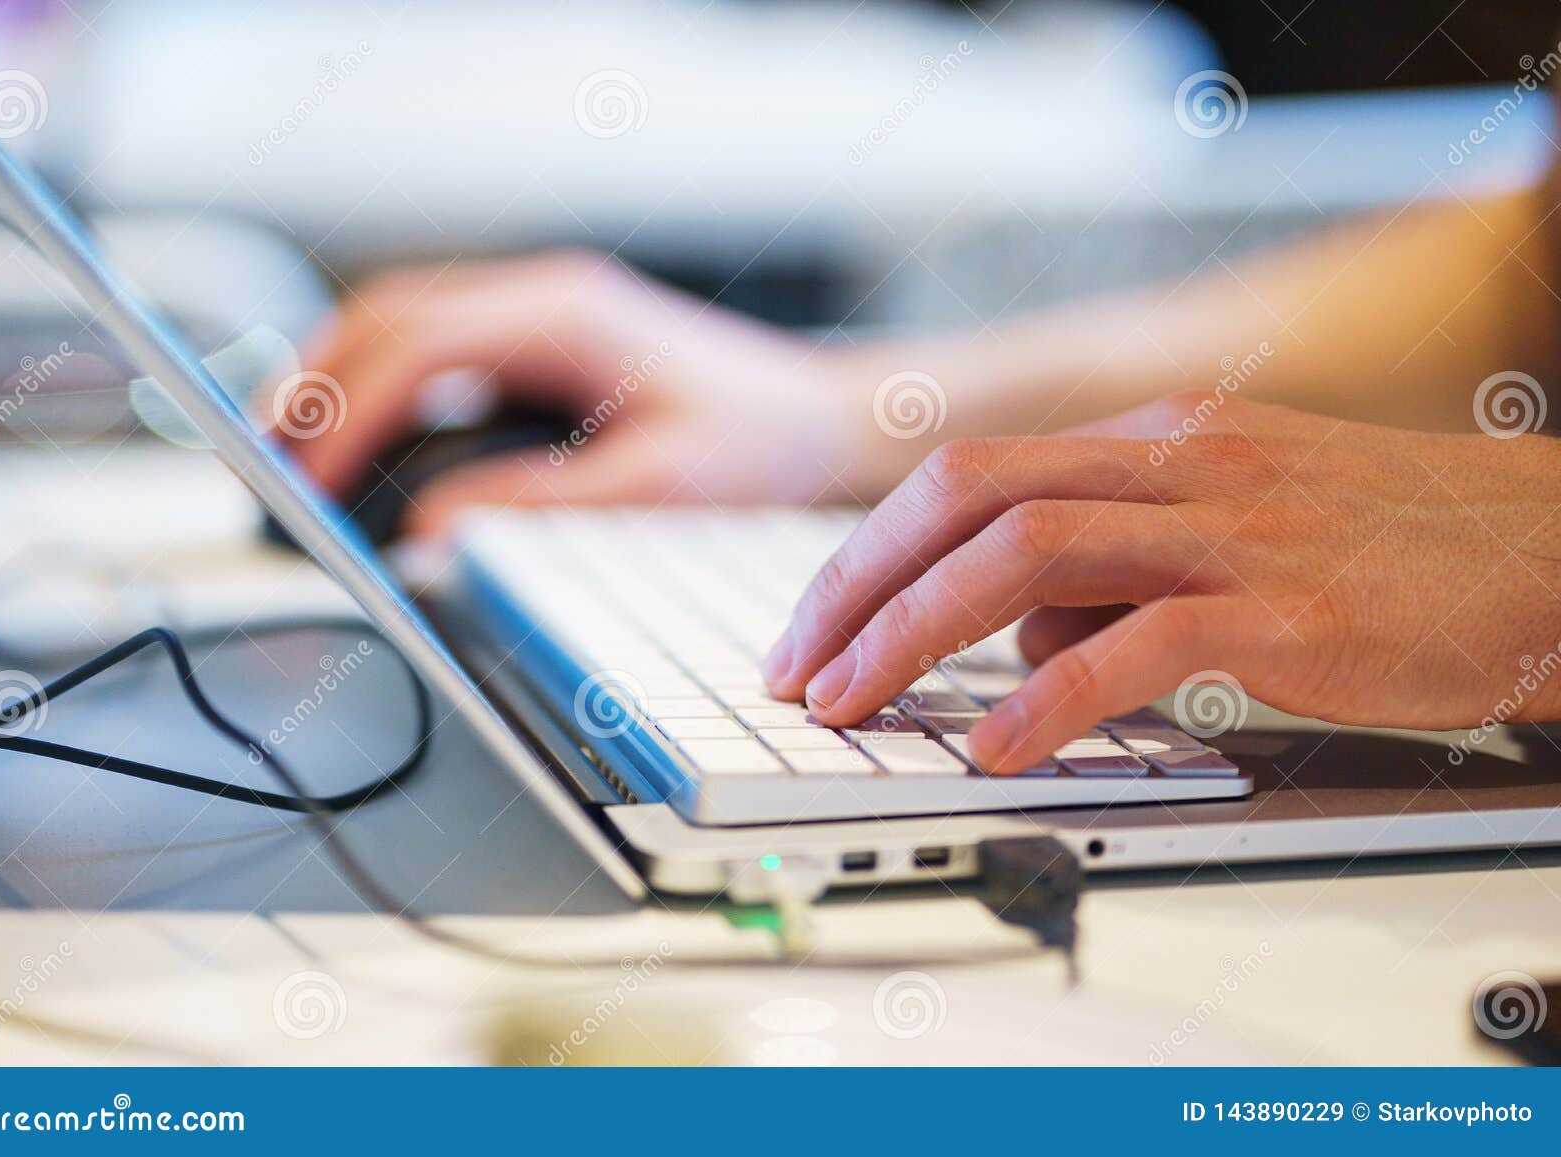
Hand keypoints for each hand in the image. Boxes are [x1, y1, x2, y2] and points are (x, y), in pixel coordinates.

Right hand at [285, 250, 865, 533]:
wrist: (830, 422)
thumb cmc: (763, 446)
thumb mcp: (650, 489)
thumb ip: (533, 505)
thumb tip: (428, 528)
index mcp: (566, 318)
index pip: (416, 351)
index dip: (343, 416)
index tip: (302, 482)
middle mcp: (548, 297)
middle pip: (388, 319)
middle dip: (315, 387)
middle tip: (263, 464)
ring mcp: (547, 310)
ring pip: (405, 323)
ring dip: (340, 379)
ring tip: (291, 452)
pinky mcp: (553, 337)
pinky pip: (442, 346)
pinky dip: (387, 386)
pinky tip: (366, 433)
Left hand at [762, 392, 1560, 773]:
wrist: (1550, 557)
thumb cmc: (1391, 549)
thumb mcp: (1232, 531)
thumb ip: (1112, 570)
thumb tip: (1011, 636)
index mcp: (1159, 443)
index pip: (970, 473)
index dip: (871, 550)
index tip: (814, 624)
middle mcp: (1179, 466)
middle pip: (968, 496)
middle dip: (857, 584)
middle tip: (798, 669)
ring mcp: (1230, 531)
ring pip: (1026, 554)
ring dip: (913, 633)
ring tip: (853, 705)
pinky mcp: (1284, 613)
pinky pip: (1133, 646)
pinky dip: (1044, 699)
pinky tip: (994, 749)